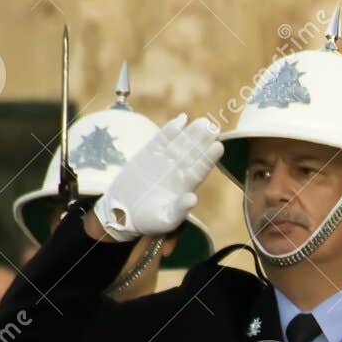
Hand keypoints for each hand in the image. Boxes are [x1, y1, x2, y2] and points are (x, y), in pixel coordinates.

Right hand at [94, 114, 220, 240]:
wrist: (123, 212)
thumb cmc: (149, 221)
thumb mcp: (166, 220)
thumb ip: (180, 210)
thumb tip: (193, 199)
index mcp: (185, 187)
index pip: (200, 170)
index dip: (209, 158)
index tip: (219, 146)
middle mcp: (177, 172)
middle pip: (193, 153)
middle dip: (204, 141)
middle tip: (214, 127)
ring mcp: (163, 162)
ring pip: (180, 144)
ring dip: (191, 132)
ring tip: (203, 122)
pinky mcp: (148, 155)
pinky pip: (161, 140)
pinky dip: (170, 130)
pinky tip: (182, 119)